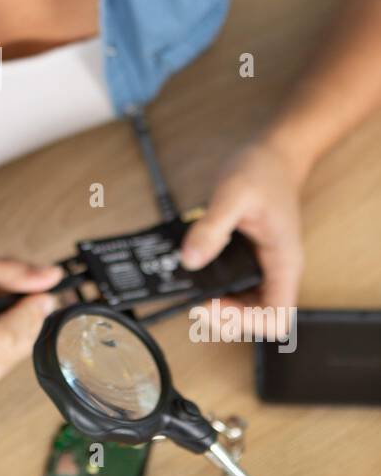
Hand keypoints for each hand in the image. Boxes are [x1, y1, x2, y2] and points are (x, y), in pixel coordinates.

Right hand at [0, 253, 61, 398]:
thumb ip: (6, 272)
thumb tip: (50, 278)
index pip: (6, 337)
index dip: (32, 311)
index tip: (42, 286)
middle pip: (14, 348)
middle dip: (26, 314)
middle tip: (16, 283)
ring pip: (13, 356)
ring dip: (15, 325)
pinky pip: (2, 363)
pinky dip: (4, 338)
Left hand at [179, 139, 303, 327]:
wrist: (272, 154)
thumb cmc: (262, 171)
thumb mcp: (233, 194)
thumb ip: (212, 227)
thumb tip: (190, 260)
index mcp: (284, 261)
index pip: (276, 317)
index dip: (246, 321)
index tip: (215, 303)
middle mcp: (276, 270)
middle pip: (258, 318)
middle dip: (226, 317)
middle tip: (196, 301)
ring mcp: (264, 266)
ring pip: (246, 306)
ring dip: (220, 305)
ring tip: (194, 289)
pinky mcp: (250, 258)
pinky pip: (236, 285)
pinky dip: (216, 286)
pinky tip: (197, 273)